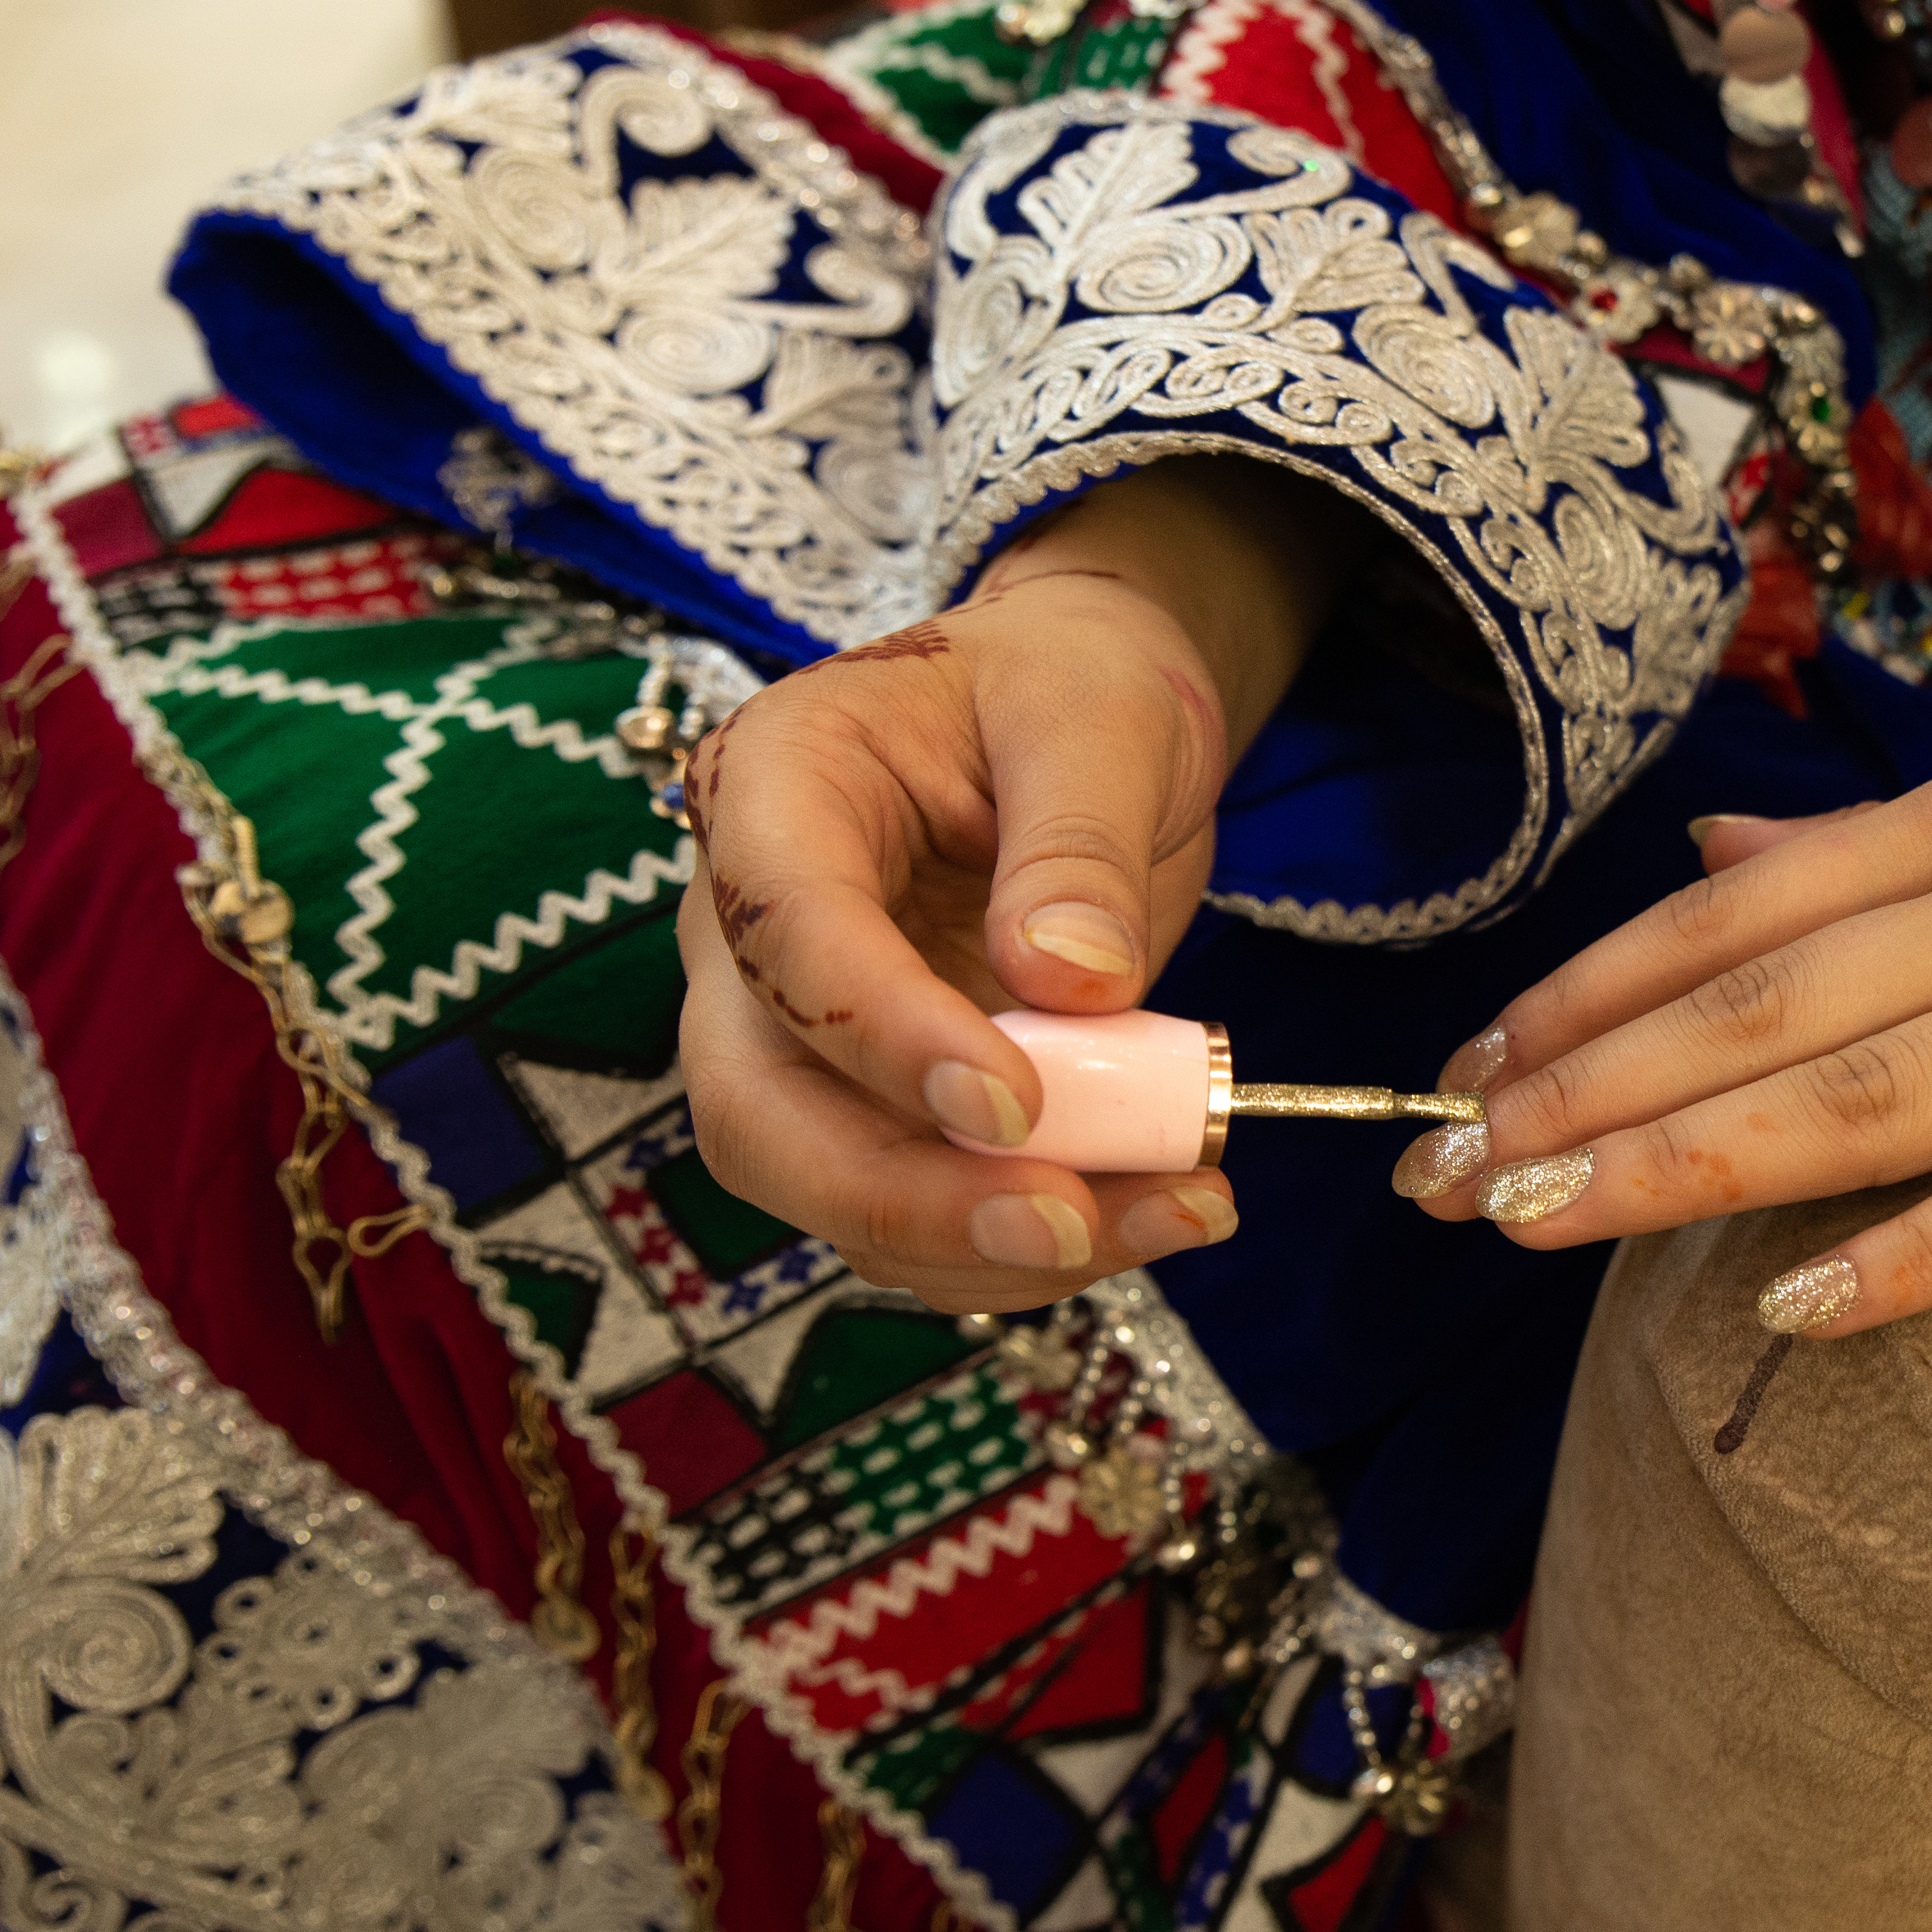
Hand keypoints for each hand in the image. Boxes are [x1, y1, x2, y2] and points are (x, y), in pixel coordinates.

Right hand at [676, 462, 1343, 1311]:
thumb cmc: (1066, 688)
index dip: (884, 1037)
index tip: (1014, 1104)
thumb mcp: (1099, 717)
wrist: (1077, 722)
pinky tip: (1158, 1211)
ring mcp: (806, 1035)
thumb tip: (1068, 983)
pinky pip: (922, 1210)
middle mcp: (755, 934)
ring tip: (1176, 1211)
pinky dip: (1030, 1242)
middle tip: (1068, 1222)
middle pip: (761, 1109)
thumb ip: (1077, 843)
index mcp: (775, 792)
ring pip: (837, 1189)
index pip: (788, 938)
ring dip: (993, 1240)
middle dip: (908, 1193)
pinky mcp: (883, 1105)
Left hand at [1401, 696, 1931, 1336]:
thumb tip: (1716, 859)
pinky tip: (1798, 1305)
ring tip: (1541, 1220)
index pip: (1743, 912)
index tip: (1465, 1068)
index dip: (1590, 993)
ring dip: (1688, 1160)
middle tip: (1441, 1171)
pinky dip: (1921, 1248)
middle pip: (1767, 1004)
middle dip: (1586, 1090)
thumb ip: (1898, 838)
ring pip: (1872, 1092)